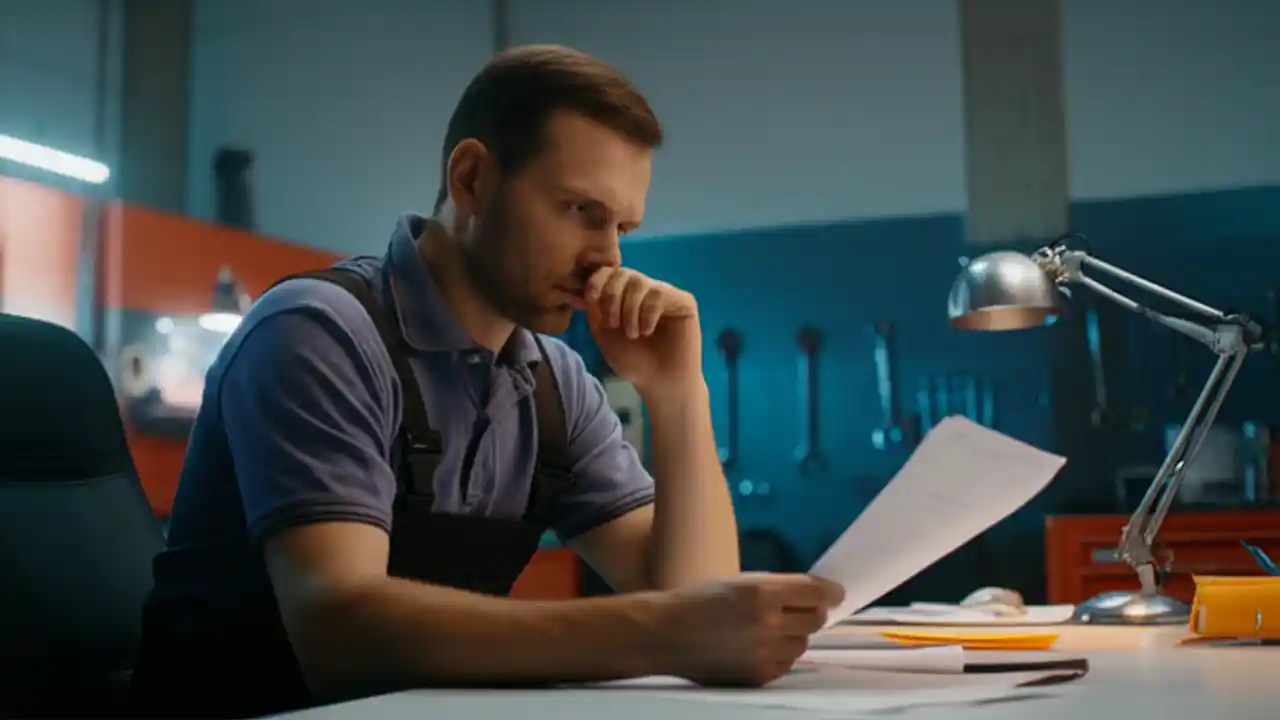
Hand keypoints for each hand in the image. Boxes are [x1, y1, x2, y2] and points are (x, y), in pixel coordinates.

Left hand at [584, 267, 701, 396]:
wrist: (660, 383)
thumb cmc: (633, 361)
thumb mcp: (604, 334)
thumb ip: (595, 308)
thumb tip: (590, 284)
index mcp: (625, 295)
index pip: (609, 272)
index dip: (597, 281)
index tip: (591, 300)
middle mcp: (645, 290)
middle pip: (622, 273)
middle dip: (611, 297)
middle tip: (613, 325)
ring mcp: (665, 294)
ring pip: (639, 282)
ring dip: (629, 310)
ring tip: (633, 334)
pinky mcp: (684, 301)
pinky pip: (659, 294)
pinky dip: (647, 314)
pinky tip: (648, 331)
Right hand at [654, 573, 844, 686]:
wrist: (665, 634)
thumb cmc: (700, 601)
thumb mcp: (739, 581)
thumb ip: (778, 588)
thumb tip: (819, 597)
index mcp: (762, 591)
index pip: (817, 591)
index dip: (831, 592)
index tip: (836, 594)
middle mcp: (767, 621)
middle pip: (817, 618)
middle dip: (811, 612)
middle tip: (796, 610)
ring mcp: (763, 652)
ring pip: (803, 643)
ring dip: (793, 634)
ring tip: (765, 629)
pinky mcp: (758, 675)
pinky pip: (786, 663)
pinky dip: (779, 654)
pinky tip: (756, 646)